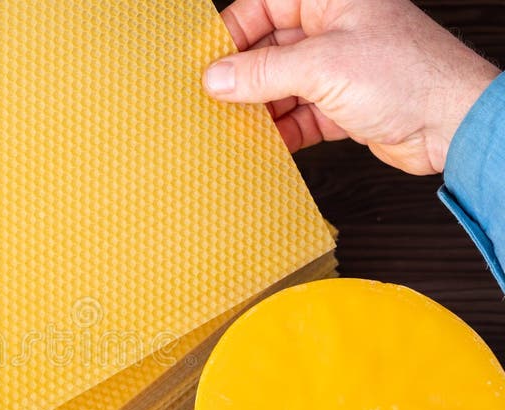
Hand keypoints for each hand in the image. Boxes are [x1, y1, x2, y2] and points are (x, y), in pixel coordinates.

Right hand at [204, 0, 500, 174]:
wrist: (455, 124)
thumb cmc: (411, 77)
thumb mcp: (323, 66)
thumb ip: (264, 72)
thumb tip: (217, 78)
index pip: (262, 7)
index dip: (232, 35)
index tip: (205, 65)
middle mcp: (333, 29)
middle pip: (268, 49)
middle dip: (241, 77)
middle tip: (213, 101)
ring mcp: (337, 69)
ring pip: (279, 85)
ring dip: (258, 109)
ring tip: (233, 127)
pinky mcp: (342, 105)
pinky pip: (297, 115)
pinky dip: (280, 131)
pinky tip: (264, 144)